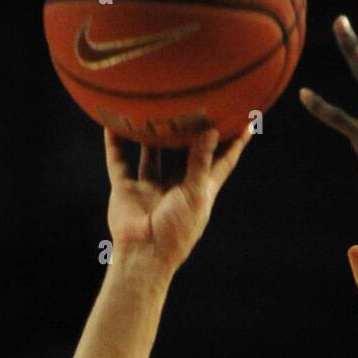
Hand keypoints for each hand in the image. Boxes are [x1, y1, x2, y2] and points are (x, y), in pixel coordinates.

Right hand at [104, 123, 252, 275]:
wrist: (145, 253)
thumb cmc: (177, 229)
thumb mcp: (196, 193)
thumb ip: (202, 161)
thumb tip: (213, 131)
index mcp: (200, 191)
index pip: (222, 162)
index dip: (234, 143)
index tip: (246, 120)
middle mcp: (176, 187)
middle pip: (186, 155)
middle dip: (191, 132)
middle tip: (197, 104)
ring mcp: (151, 188)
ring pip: (151, 155)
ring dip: (151, 136)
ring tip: (154, 108)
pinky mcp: (127, 190)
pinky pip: (119, 161)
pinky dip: (114, 143)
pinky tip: (111, 123)